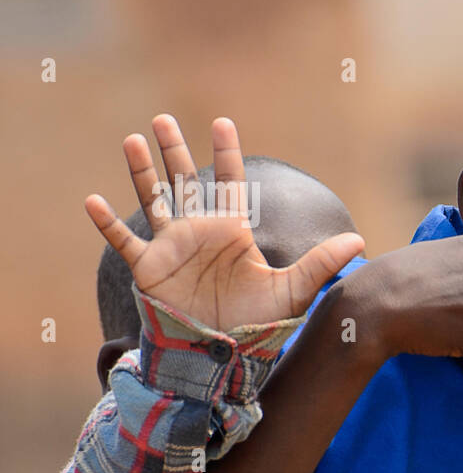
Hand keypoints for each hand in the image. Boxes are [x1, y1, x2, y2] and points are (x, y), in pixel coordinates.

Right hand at [86, 115, 364, 331]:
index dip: (226, 153)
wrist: (224, 354)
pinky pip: (123, 241)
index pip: (231, 183)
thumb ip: (322, 262)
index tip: (223, 121)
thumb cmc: (258, 322)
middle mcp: (200, 232)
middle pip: (185, 182)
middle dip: (176, 151)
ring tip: (133, 139)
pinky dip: (107, 223)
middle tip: (165, 119)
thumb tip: (360, 241)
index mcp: (233, 231)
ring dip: (142, 172)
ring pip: (153, 200)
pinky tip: (92, 201)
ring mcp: (172, 247)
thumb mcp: (294, 291)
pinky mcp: (149, 269)